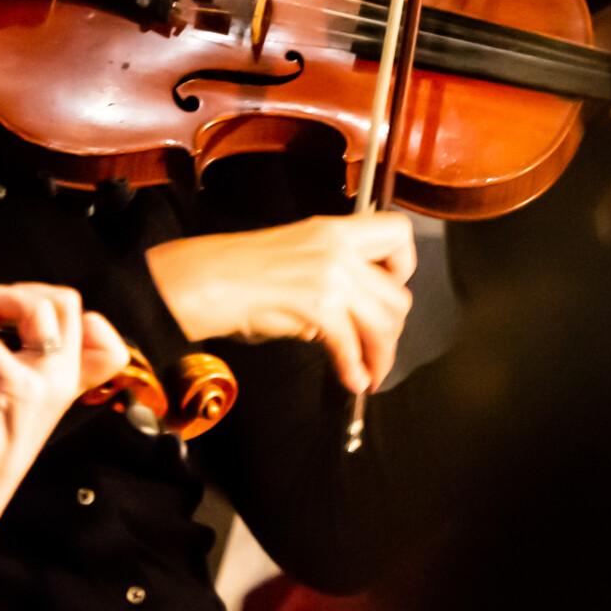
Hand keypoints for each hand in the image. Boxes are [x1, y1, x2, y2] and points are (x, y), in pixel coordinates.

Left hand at [0, 282, 125, 589]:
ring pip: (43, 307)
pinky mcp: (16, 390)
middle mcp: (63, 380)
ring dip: (1, 298)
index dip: (60, 308)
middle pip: (68, 302)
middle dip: (25, 291)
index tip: (19, 315)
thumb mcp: (1, 387)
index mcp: (65, 380)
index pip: (97, 329)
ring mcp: (45, 384)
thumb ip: (9, 352)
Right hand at [146, 214, 415, 394]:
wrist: (207, 278)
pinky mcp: (318, 306)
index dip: (403, 266)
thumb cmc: (238, 271)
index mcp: (334, 230)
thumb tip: (348, 317)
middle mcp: (339, 248)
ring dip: (381, 355)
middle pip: (397, 293)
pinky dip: (355, 369)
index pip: (398, 233)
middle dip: (393, 330)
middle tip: (378, 347)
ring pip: (384, 322)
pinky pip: (352, 346)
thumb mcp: (296, 258)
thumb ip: (331, 279)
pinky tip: (351, 380)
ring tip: (370, 373)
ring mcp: (331, 276)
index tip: (389, 288)